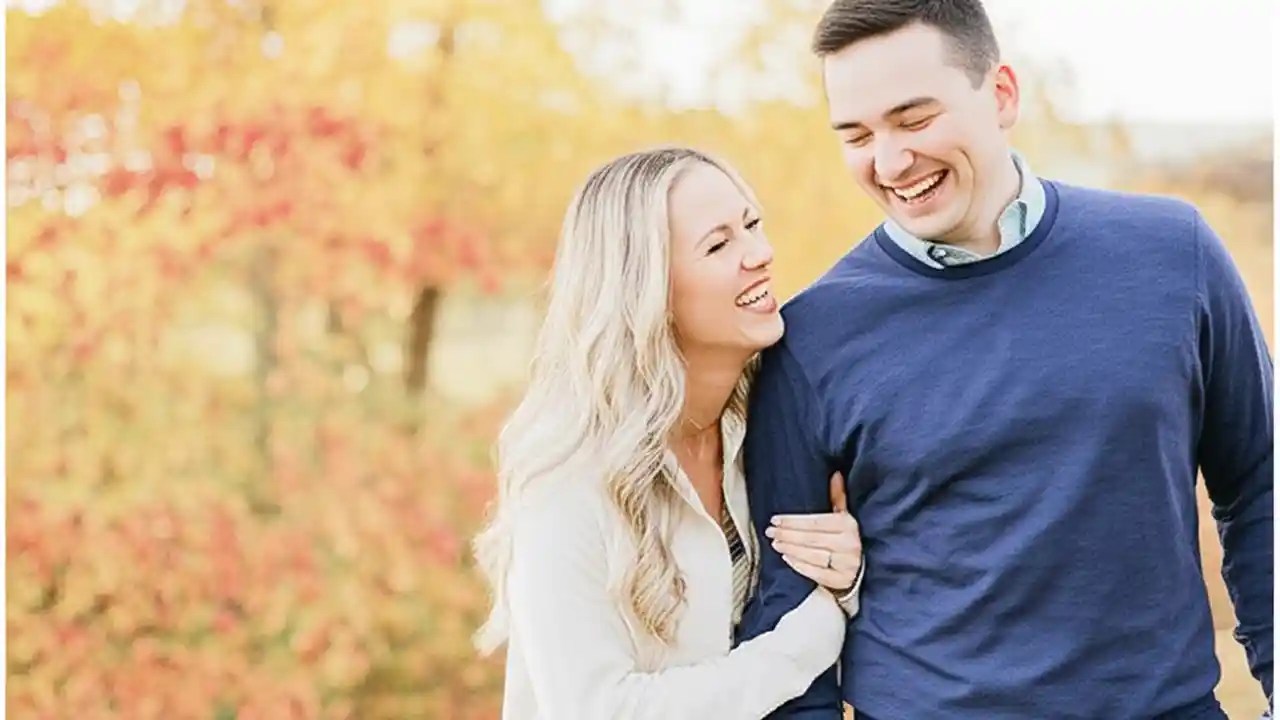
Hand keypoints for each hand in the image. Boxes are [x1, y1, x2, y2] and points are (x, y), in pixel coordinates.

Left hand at [765, 471, 861, 592]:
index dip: (794, 521)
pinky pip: (816, 573)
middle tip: (770, 531)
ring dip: (790, 548)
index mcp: (849, 526)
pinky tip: (787, 558)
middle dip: (787, 534)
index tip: (776, 519)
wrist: (865, 569)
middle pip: (811, 538)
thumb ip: (838, 498)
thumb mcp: (847, 517)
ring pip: (812, 555)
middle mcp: (849, 545)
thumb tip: (835, 474)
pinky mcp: (841, 581)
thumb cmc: (850, 539)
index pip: (816, 522)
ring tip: (775, 543)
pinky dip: (799, 565)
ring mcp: (846, 565)